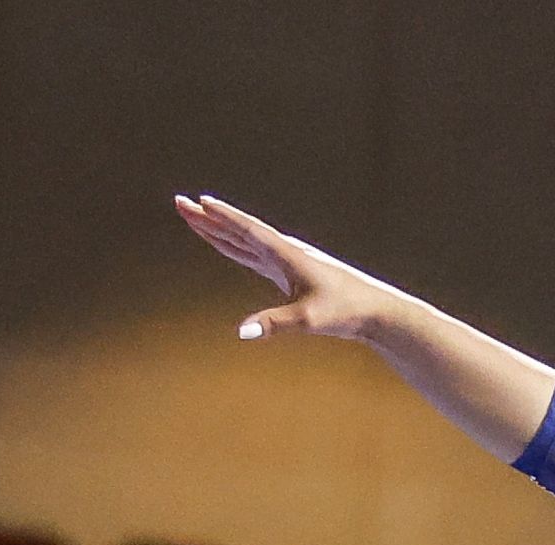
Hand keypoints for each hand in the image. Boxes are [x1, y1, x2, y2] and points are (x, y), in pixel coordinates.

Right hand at [179, 196, 412, 345]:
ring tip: (194, 216)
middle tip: (180, 203)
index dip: (222, 218)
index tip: (198, 202)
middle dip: (208, 219)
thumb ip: (273, 324)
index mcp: (286, 255)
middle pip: (238, 231)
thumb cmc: (345, 311)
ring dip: (218, 230)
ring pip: (244, 241)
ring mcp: (286, 261)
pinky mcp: (290, 273)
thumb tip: (241, 332)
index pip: (247, 231)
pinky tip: (228, 242)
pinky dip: (236, 246)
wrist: (374, 310)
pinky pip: (254, 255)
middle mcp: (285, 252)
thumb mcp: (308, 321)